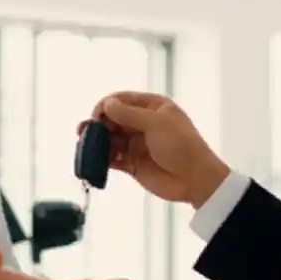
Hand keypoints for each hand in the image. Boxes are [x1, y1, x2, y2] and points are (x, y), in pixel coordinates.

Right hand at [82, 91, 229, 206]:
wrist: (195, 179)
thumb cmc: (181, 145)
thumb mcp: (156, 123)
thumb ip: (128, 113)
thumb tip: (106, 104)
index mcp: (152, 107)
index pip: (122, 100)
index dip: (106, 106)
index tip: (96, 116)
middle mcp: (143, 123)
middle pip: (113, 119)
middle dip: (98, 125)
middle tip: (84, 133)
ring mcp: (137, 144)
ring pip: (110, 139)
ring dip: (97, 143)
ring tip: (85, 148)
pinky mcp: (133, 164)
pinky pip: (112, 159)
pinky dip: (102, 160)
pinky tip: (94, 162)